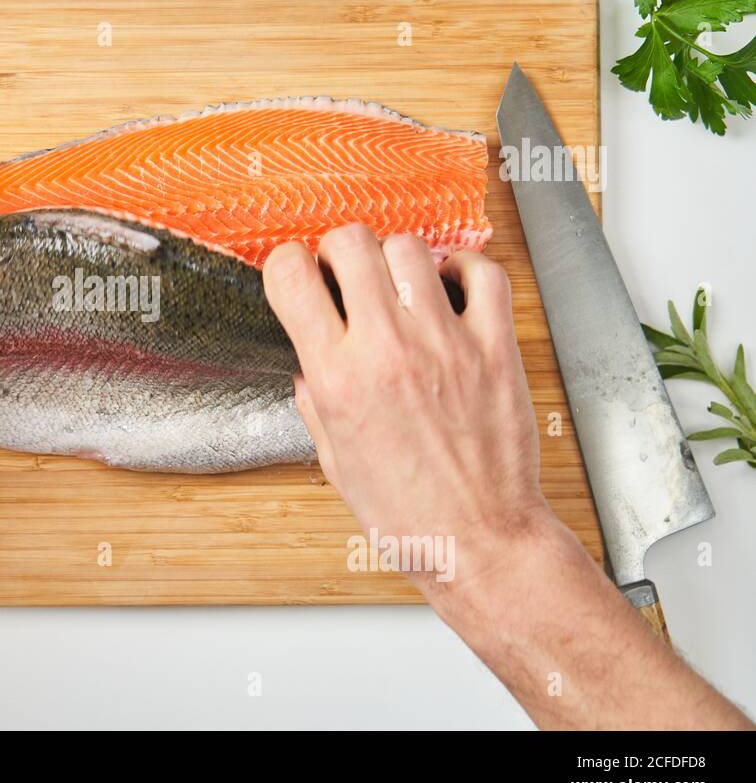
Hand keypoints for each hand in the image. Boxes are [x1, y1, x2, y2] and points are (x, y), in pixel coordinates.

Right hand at [263, 225, 552, 587]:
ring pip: (410, 247)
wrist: (478, 539)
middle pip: (350, 242)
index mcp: (337, 378)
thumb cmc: (406, 513)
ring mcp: (445, 343)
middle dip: (339, 251)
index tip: (298, 275)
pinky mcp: (495, 347)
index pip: (291, 274)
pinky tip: (451, 290)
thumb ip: (316, 401)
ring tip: (400, 288)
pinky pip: (482, 271)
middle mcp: (386, 350)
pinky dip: (463, 269)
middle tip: (347, 275)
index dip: (288, 264)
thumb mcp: (333, 459)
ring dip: (396, 260)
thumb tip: (309, 363)